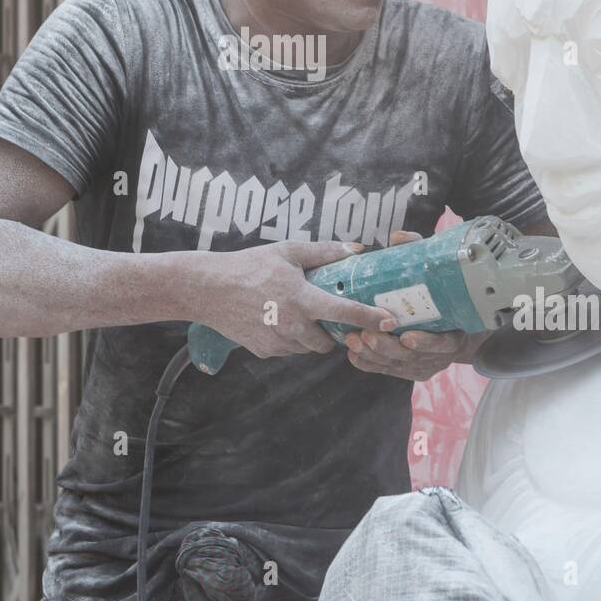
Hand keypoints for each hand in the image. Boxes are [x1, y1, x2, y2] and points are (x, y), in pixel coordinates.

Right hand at [191, 240, 399, 359]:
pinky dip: (288, 339)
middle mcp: (293, 325)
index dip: (370, 317)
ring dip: (308, 335)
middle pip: (328, 340)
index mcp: (302, 298)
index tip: (392, 322)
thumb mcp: (287, 251)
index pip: (345, 311)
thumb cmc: (250, 265)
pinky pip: (288, 350)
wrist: (209, 289)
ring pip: (307, 347)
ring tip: (292, 312)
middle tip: (320, 312)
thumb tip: (356, 248)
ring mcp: (278, 342)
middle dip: (330, 330)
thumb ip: (324, 252)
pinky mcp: (264, 352)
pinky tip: (274, 320)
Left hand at [343, 230, 490, 380]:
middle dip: (387, 347)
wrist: (454, 325)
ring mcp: (425, 364)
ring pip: (397, 365)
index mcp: (455, 331)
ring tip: (353, 340)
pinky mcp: (410, 370)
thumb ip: (419, 253)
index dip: (427, 342)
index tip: (407, 336)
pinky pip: (387, 370)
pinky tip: (353, 354)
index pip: (444, 342)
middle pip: (413, 357)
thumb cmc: (440, 292)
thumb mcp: (435, 272)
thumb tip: (398, 237)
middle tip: (366, 334)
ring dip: (373, 354)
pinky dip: (369, 363)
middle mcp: (441, 353)